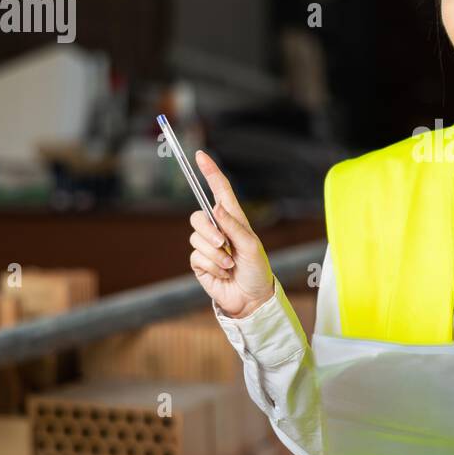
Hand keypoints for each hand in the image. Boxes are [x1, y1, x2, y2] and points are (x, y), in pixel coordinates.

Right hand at [188, 149, 275, 317]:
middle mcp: (218, 229)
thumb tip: (216, 207)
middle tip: (225, 245)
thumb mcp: (251, 246)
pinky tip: (224, 273)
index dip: (210, 172)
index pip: (219, 190)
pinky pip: (196, 256)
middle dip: (209, 231)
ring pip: (196, 238)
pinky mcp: (200, 262)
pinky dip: (212, 265)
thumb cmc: (257, 270)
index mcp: (234, 219)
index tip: (200, 155)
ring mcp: (207, 245)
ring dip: (215, 254)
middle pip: (198, 216)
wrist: (251, 299)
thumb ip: (234, 226)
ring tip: (230, 264)